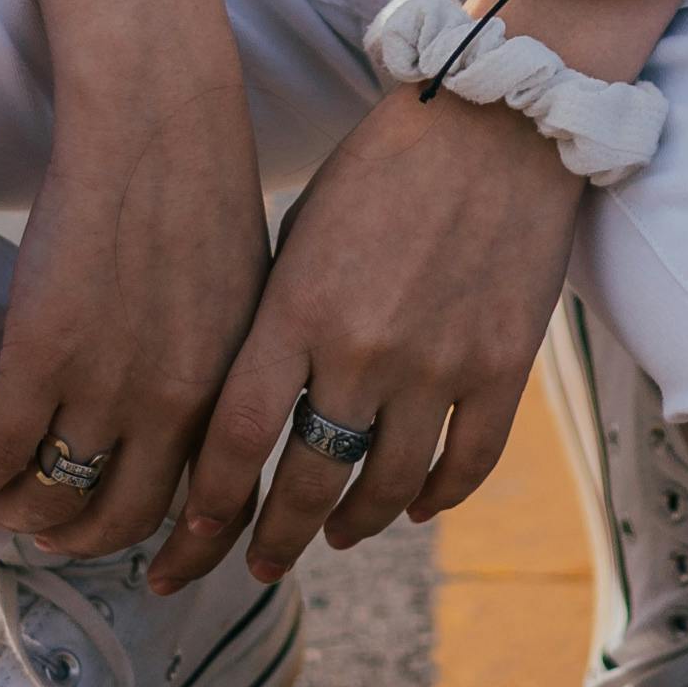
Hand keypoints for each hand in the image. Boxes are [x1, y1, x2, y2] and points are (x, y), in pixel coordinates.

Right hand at [0, 68, 271, 565]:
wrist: (156, 117)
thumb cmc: (204, 186)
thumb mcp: (246, 297)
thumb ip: (225, 365)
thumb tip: (202, 412)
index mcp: (231, 391)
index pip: (211, 511)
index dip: (178, 555)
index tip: (156, 573)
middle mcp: (173, 406)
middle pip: (120, 519)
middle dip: (82, 542)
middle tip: (54, 539)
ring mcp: (104, 384)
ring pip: (51, 496)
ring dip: (20, 517)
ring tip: (1, 509)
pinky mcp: (39, 353)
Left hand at [151, 88, 586, 594]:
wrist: (498, 118)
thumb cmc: (383, 166)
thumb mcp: (302, 233)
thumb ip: (277, 323)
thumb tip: (249, 410)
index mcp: (298, 307)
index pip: (235, 439)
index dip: (206, 511)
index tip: (185, 548)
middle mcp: (363, 347)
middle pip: (308, 483)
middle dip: (274, 541)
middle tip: (256, 568)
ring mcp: (438, 362)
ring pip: (388, 489)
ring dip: (353, 526)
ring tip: (335, 537)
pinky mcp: (502, 366)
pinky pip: (465, 466)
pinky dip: (435, 500)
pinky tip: (412, 509)